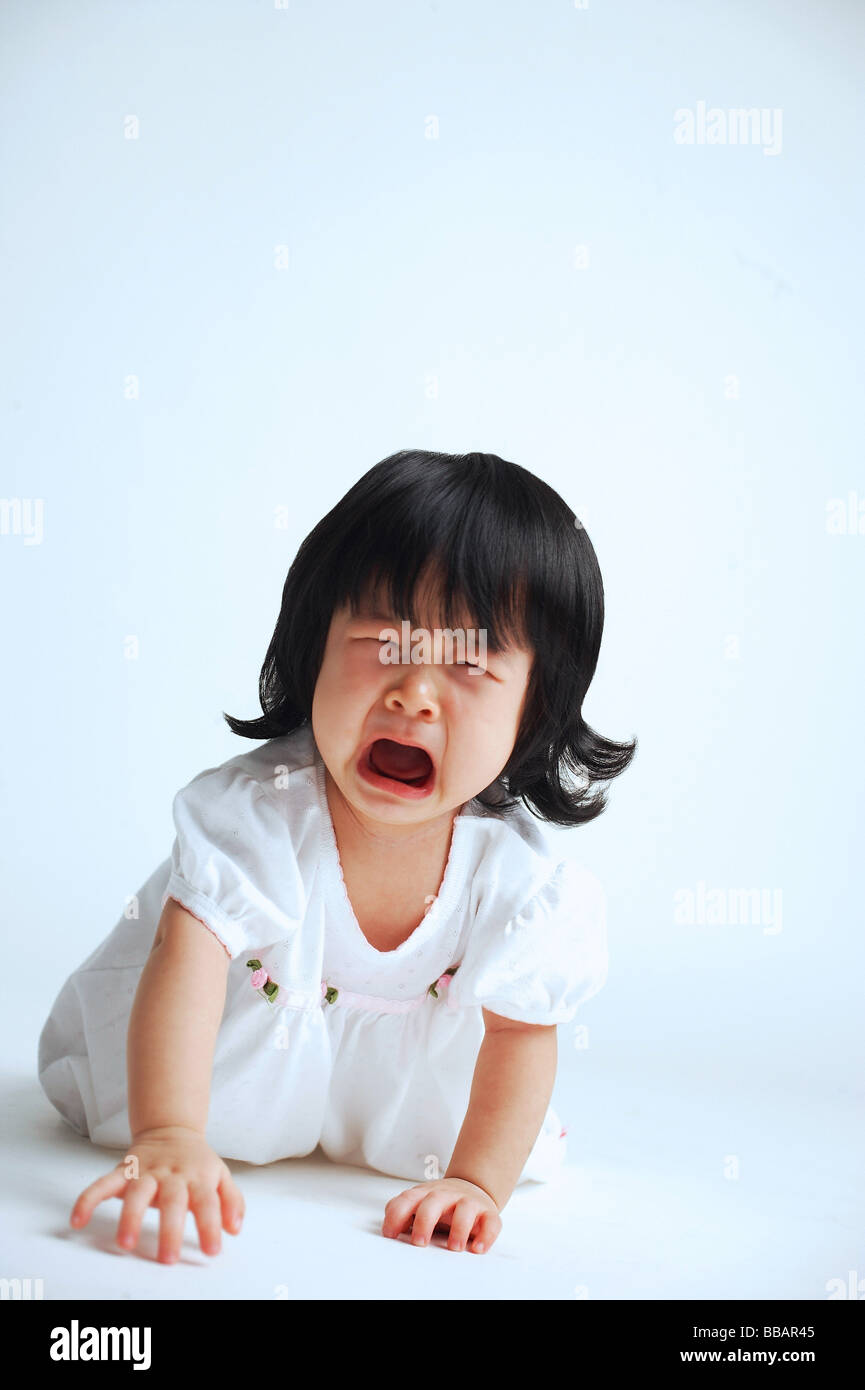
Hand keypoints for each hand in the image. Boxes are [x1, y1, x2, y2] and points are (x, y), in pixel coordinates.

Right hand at [69, 1125, 244, 1263]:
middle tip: (167, 1258)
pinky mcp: (124, 1171)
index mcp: (198, 1177)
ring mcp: (146, 1172)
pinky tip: (78, 1220)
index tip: (212, 1250)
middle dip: (169, 1229)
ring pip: (137, 1193)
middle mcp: (172, 1174)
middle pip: (172, 1200)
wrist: (172, 1128)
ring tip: (126, 1243)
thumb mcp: (221, 1175)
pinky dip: (88, 1199)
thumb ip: (231, 1201)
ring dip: (130, 1217)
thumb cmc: (197, 1161)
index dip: (210, 1225)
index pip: (207, 1202)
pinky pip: (103, 1183)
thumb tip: (234, 1228)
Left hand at [381, 1176, 502, 1253]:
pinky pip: (491, 1222)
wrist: (472, 1187)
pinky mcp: (488, 1213)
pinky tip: (477, 1248)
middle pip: (434, 1201)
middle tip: (419, 1242)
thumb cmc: (440, 1203)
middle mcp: (446, 1195)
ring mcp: (468, 1202)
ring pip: (465, 1209)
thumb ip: (402, 1211)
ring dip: (459, 1228)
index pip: (407, 1199)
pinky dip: (486, 1236)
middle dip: (425, 1221)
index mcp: (425, 1194)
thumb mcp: (419, 1203)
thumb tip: (389, 1228)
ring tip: (453, 1247)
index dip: (397, 1216)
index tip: (390, 1235)